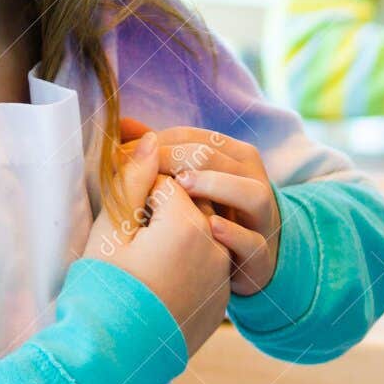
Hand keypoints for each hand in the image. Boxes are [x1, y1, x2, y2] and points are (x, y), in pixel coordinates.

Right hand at [83, 131, 231, 352]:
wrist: (110, 363)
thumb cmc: (100, 294)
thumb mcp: (108, 233)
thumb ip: (132, 183)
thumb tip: (148, 142)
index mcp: (186, 225)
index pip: (165, 181)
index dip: (136, 190)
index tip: (117, 211)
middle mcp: (213, 247)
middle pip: (192, 201)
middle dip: (164, 204)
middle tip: (130, 229)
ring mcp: (220, 278)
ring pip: (203, 232)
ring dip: (177, 231)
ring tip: (143, 253)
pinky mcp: (219, 303)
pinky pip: (208, 265)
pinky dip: (188, 260)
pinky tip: (158, 277)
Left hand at [121, 117, 280, 297]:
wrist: (249, 260)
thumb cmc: (211, 211)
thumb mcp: (188, 180)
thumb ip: (158, 153)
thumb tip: (123, 123)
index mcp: (233, 156)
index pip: (194, 137)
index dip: (157, 141)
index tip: (121, 154)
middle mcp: (251, 180)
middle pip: (217, 157)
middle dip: (177, 157)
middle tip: (143, 169)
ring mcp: (261, 218)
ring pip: (249, 193)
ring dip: (215, 185)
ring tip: (181, 185)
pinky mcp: (262, 255)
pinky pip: (254, 242)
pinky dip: (235, 234)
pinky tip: (211, 227)